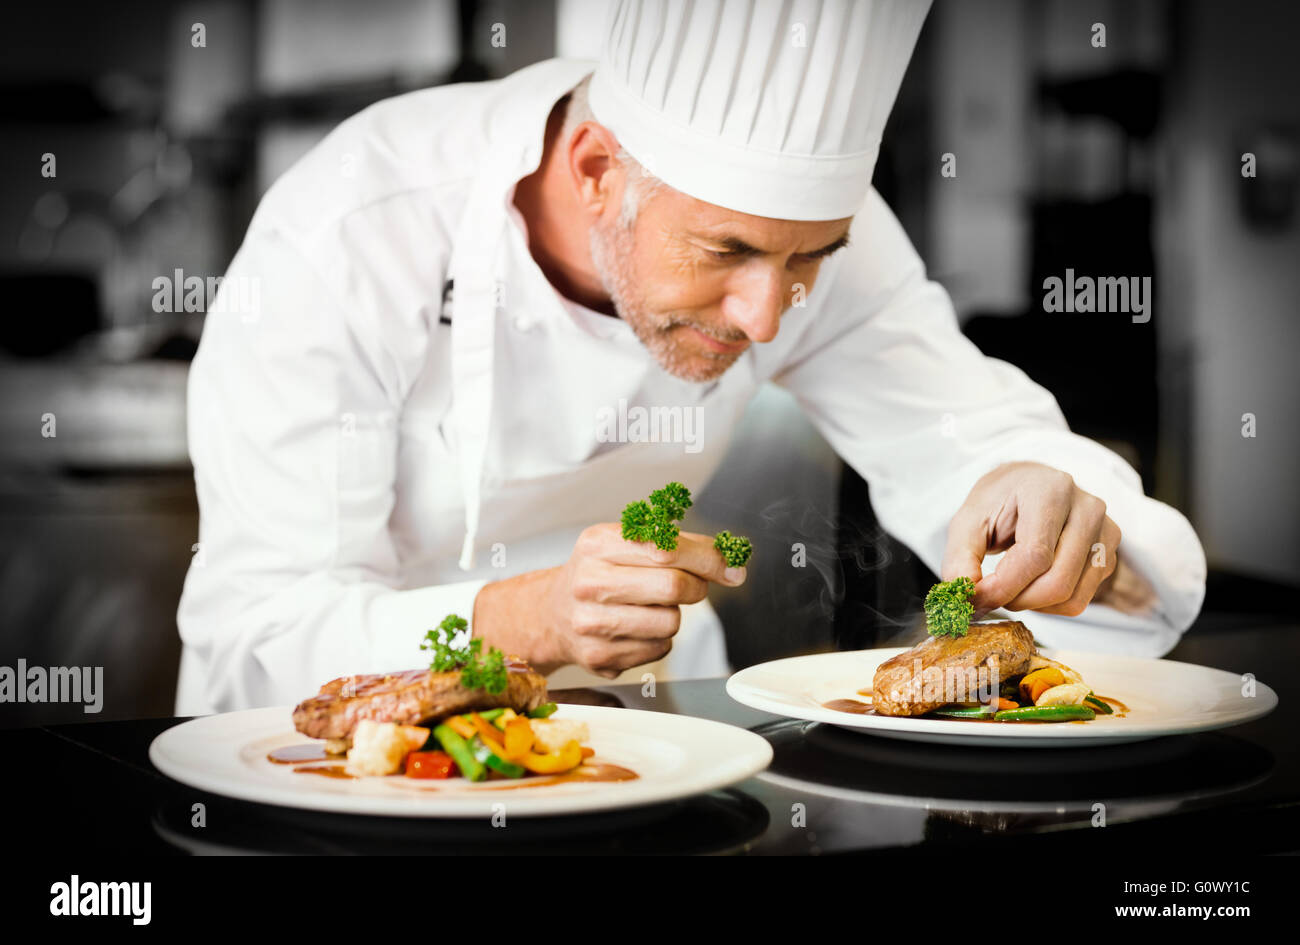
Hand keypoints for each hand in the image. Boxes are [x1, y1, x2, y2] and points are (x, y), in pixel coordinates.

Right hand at [472, 523, 744, 677]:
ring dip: (673, 615)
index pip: (667, 549)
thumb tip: (731, 564)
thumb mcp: (626, 542)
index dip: (708, 559)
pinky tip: (637, 627)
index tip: (731, 569)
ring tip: (651, 607)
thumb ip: (679, 545)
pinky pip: (659, 649)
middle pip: (672, 587)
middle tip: (691, 586)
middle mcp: (589, 582)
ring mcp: (591, 623)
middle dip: (695, 587)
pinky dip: (659, 638)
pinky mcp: (599, 657)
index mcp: (598, 544)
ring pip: (670, 623)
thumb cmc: (600, 573)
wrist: (553, 613)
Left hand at [941, 462, 1119, 615]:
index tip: (975, 598)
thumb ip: (960, 557)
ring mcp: (1105, 531)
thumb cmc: (1000, 501)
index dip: (1002, 586)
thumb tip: (963, 592)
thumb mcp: (969, 519)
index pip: (1034, 555)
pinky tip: (1031, 585)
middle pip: (1057, 582)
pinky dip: (1050, 605)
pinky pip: (1080, 600)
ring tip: (1009, 586)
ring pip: (1072, 597)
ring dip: (1032, 605)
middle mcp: (1087, 508)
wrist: (1031, 486)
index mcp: (1050, 490)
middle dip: (1016, 600)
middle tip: (989, 595)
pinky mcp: (1109, 553)